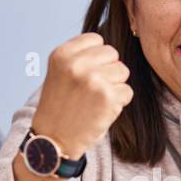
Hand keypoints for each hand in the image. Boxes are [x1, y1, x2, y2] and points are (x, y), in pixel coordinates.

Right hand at [29, 33, 131, 159]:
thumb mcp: (60, 72)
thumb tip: (113, 52)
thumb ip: (81, 56)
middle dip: (107, 71)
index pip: (96, 40)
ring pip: (122, 71)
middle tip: (91, 91)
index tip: (84, 75)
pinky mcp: (108, 97)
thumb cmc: (60, 106)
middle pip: (112, 54)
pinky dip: (118, 103)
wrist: (53, 141)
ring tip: (95, 101)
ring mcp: (93, 80)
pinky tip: (100, 111)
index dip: (95, 58)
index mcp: (62, 54)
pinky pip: (127, 91)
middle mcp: (76, 64)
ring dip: (114, 87)